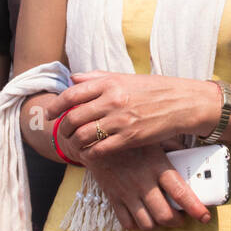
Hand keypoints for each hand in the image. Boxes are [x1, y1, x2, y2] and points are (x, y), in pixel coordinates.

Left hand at [48, 72, 217, 158]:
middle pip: (73, 118)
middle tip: (62, 132)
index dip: (55, 106)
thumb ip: (98, 77)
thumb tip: (73, 79)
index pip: (71, 94)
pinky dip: (90, 153)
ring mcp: (121, 120)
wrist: (182, 103)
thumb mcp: (126, 77)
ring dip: (74, 142)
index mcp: (110, 83)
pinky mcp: (130, 138)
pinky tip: (90, 152)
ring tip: (75, 143)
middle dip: (63, 128)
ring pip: (83, 136)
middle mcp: (112, 100)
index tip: (49, 113)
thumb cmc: (154, 90)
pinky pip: (99, 149)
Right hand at [79, 143, 211, 230]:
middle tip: (182, 218)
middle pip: (164, 215)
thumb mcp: (155, 138)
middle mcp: (143, 183)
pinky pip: (126, 222)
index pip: (180, 192)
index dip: (195, 208)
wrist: (95, 137)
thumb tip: (191, 154)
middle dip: (177, 221)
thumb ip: (173, 147)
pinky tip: (143, 217)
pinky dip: (137, 225)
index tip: (204, 216)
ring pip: (147, 223)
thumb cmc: (130, 137)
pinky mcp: (113, 198)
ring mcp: (127, 192)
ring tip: (163, 218)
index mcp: (158, 166)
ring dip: (158, 225)